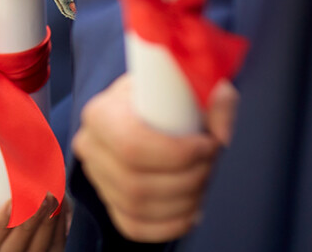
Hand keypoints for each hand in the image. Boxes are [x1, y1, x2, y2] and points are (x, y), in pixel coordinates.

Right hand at [0, 170, 65, 251]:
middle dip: (28, 223)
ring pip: (38, 250)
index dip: (2, 223)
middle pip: (14, 250)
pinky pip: (56, 246)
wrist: (23, 183)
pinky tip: (59, 206)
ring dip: (47, 224)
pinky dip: (59, 226)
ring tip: (51, 199)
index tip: (12, 200)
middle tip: (39, 198)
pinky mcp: (48, 250)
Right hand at [72, 74, 238, 241]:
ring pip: (137, 207)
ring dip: (184, 201)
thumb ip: (216, 100)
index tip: (209, 144)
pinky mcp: (109, 200)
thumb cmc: (169, 95)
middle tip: (211, 163)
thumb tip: (221, 135)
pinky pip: (133, 226)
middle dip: (187, 179)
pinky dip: (169, 225)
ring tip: (204, 181)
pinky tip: (191, 210)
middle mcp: (90, 146)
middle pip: (136, 183)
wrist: (151, 105)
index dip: (178, 154)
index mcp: (100, 112)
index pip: (131, 146)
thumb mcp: (193, 84)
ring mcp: (97, 176)